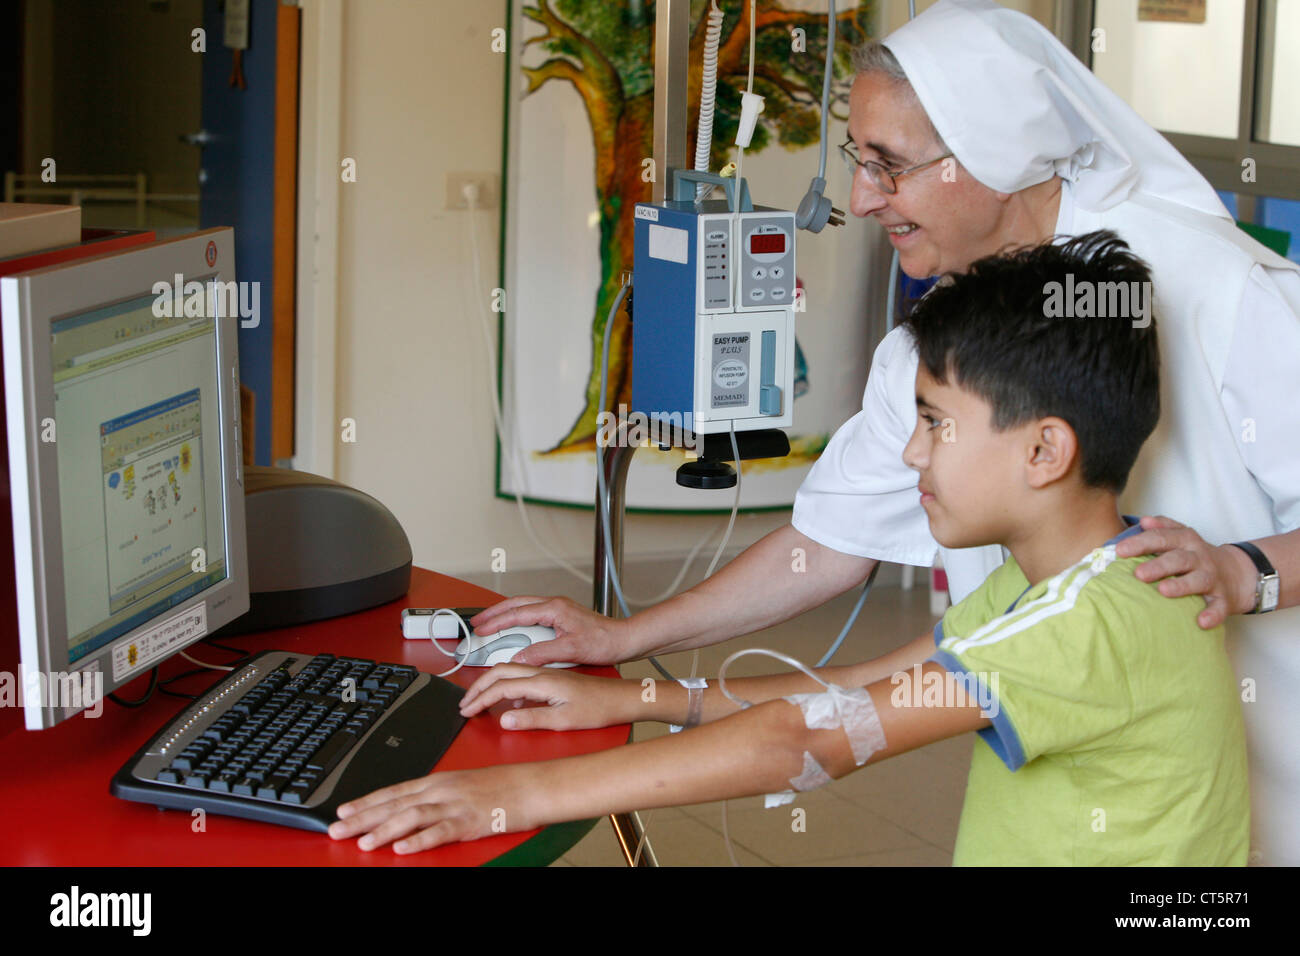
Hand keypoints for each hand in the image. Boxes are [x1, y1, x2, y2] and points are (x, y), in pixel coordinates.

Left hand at [329, 764, 532, 854]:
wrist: (533, 785)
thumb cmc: (504, 786)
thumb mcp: (464, 785)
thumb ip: (438, 795)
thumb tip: (413, 808)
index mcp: (440, 780)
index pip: (394, 791)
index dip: (366, 801)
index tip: (343, 809)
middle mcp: (442, 790)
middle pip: (395, 804)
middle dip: (364, 817)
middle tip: (337, 828)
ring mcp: (456, 804)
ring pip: (412, 816)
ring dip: (385, 829)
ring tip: (363, 841)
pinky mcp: (470, 820)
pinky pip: (441, 831)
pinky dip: (420, 840)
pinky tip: (402, 849)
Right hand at [459, 663, 642, 729]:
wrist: (624, 696)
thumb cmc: (601, 707)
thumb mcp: (566, 719)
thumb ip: (532, 718)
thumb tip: (504, 719)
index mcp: (544, 679)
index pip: (502, 685)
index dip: (481, 698)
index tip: (468, 710)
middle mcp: (544, 669)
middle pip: (500, 668)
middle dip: (478, 683)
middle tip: (464, 700)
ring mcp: (548, 669)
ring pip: (510, 664)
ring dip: (489, 676)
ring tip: (476, 691)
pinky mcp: (553, 673)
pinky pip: (522, 669)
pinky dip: (506, 678)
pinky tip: (508, 693)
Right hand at [470, 596, 633, 665]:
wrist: (623, 640)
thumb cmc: (603, 642)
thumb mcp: (570, 651)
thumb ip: (541, 653)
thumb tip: (519, 658)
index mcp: (554, 608)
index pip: (517, 613)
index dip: (496, 622)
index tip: (481, 629)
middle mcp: (555, 604)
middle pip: (516, 604)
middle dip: (494, 612)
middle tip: (477, 622)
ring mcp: (558, 608)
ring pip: (523, 606)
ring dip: (505, 614)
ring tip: (490, 624)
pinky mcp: (562, 615)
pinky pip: (533, 613)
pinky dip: (518, 618)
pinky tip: (514, 627)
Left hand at [1115, 515, 1256, 628]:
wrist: (1235, 572)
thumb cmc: (1194, 554)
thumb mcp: (1180, 535)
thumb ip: (1162, 527)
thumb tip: (1143, 521)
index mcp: (1185, 540)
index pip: (1161, 538)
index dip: (1141, 543)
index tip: (1119, 551)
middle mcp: (1199, 557)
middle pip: (1178, 559)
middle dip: (1158, 566)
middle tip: (1138, 574)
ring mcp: (1212, 577)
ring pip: (1199, 580)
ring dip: (1182, 585)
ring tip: (1163, 591)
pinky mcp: (1223, 598)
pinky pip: (1219, 606)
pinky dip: (1213, 614)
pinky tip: (1201, 622)